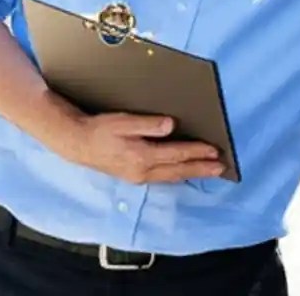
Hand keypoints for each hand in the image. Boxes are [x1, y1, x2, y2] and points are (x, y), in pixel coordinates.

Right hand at [59, 113, 225, 183]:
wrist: (77, 144)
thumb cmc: (100, 129)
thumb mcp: (122, 122)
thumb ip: (147, 124)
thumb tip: (170, 125)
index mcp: (141, 157)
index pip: (177, 155)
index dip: (197, 152)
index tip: (215, 151)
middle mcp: (142, 171)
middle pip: (178, 170)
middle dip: (201, 168)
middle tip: (222, 168)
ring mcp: (138, 176)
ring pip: (172, 176)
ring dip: (192, 173)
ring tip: (210, 171)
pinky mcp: (135, 176)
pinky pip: (163, 177)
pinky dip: (178, 174)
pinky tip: (185, 172)